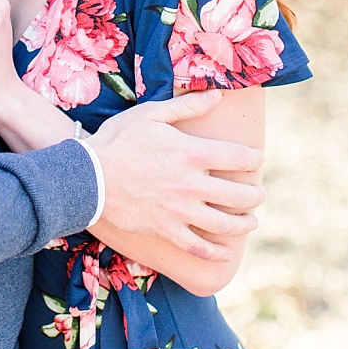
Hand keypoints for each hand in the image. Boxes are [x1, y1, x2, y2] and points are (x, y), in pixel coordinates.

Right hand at [89, 90, 266, 261]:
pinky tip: (224, 254)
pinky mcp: (165, 230)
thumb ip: (188, 105)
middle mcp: (192, 184)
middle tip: (260, 195)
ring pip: (224, 224)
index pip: (240, 157)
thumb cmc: (118, 140)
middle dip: (256, 196)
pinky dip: (214, 253)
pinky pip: (196, 247)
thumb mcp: (152, 113)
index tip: (257, 160)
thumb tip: (217, 94)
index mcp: (192, 153)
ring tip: (252, 222)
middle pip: (239, 195)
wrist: (87, 177)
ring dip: (245, 224)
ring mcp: (179, 210)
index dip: (255, 159)